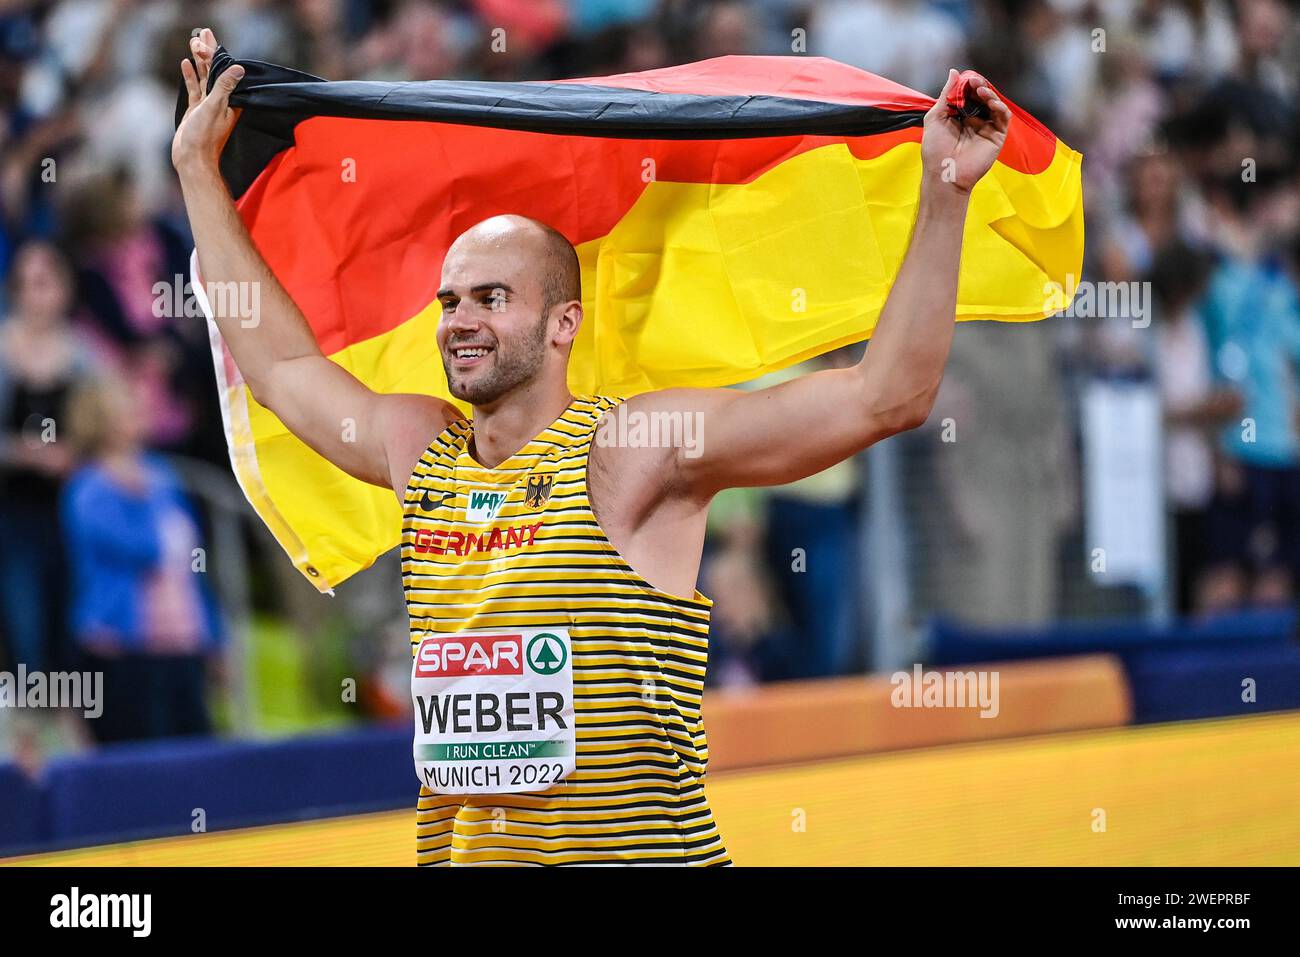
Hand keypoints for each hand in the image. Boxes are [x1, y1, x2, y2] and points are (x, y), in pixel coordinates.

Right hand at [172, 27, 243, 174]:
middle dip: (209, 52)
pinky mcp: (196, 110)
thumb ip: (224, 87)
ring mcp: (208, 105)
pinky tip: (185, 63)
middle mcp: (222, 101)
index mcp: (230, 101)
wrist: (192, 160)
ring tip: (193, 42)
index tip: (212, 39)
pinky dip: (190, 76)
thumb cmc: (204, 137)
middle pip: (216, 71)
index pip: (226, 71)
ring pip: (204, 77)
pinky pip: (195, 88)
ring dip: (199, 61)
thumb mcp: (214, 107)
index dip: (218, 54)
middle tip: (203, 32)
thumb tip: (239, 68)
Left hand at [920, 69, 1010, 195]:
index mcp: (960, 116)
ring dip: (990, 94)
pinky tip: (992, 102)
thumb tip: (954, 72)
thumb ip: (946, 95)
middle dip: (980, 86)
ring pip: (995, 105)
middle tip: (974, 81)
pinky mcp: (997, 136)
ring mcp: (986, 128)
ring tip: (981, 90)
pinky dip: (1000, 107)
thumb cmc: (935, 149)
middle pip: (983, 97)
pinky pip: (1003, 118)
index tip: (966, 79)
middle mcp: (974, 120)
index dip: (969, 85)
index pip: (969, 94)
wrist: (943, 173)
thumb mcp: (935, 118)